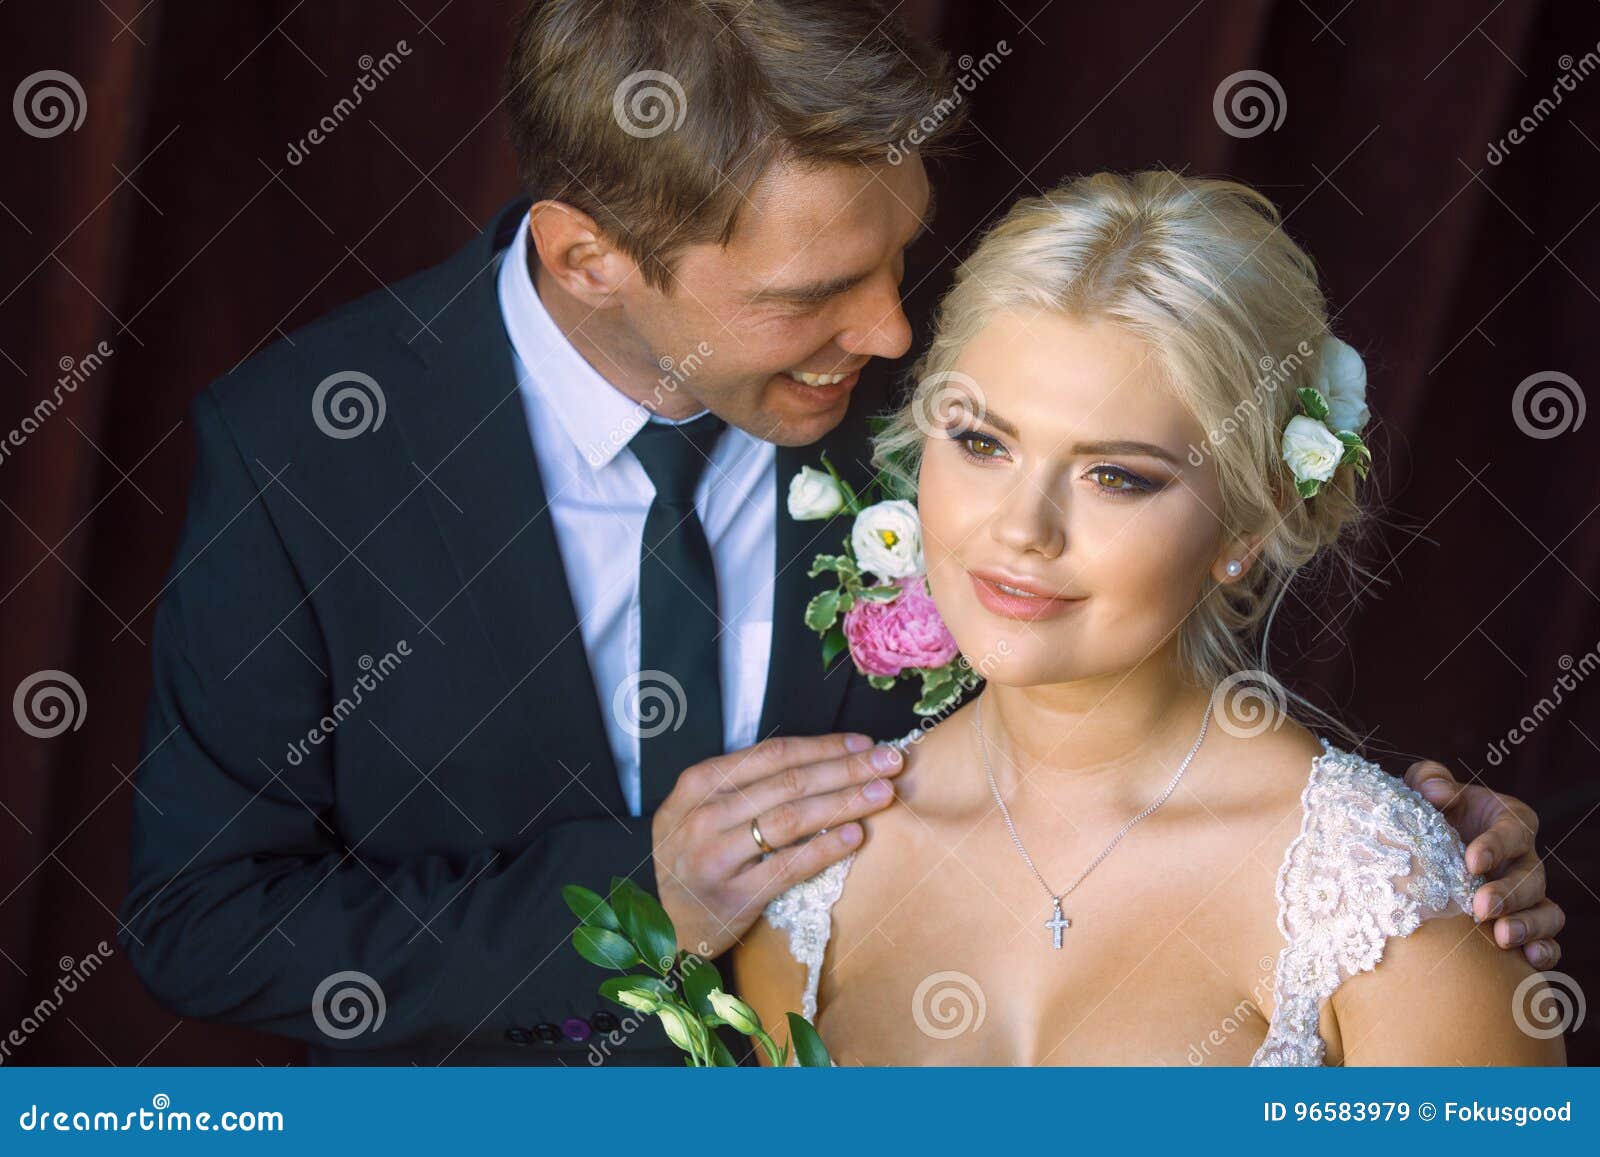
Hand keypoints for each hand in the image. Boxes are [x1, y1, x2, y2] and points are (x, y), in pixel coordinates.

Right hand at [651, 733, 906, 957]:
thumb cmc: (698, 857)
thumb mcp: (702, 809)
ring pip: (791, 819)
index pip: (772, 754)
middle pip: (788, 782)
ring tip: (882, 794)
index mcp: (699, 784)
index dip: (823, 746)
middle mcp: (704, 815)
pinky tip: (856, 835)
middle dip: (846, 768)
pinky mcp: (735, 895)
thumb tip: (822, 758)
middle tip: (889, 762)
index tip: (863, 742)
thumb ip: (746, 784)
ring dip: (844, 802)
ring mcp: (716, 856)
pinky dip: (826, 847)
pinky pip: (790, 865)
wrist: (669, 923)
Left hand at [1404, 759, 1563, 968]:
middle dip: (1508, 893)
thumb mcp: (1423, 788)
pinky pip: (1548, 940)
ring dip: (1529, 925)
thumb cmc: (1428, 812)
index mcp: (1509, 821)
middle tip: (1480, 907)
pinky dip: (1544, 951)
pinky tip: (1527, 960)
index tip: (1471, 860)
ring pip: (1547, 912)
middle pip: (1531, 877)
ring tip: (1502, 937)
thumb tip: (1438, 792)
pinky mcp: (1523, 923)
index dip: (1496, 846)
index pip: (1512, 831)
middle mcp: (1524, 858)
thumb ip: (1429, 779)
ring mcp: (1527, 895)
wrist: (1421, 849)